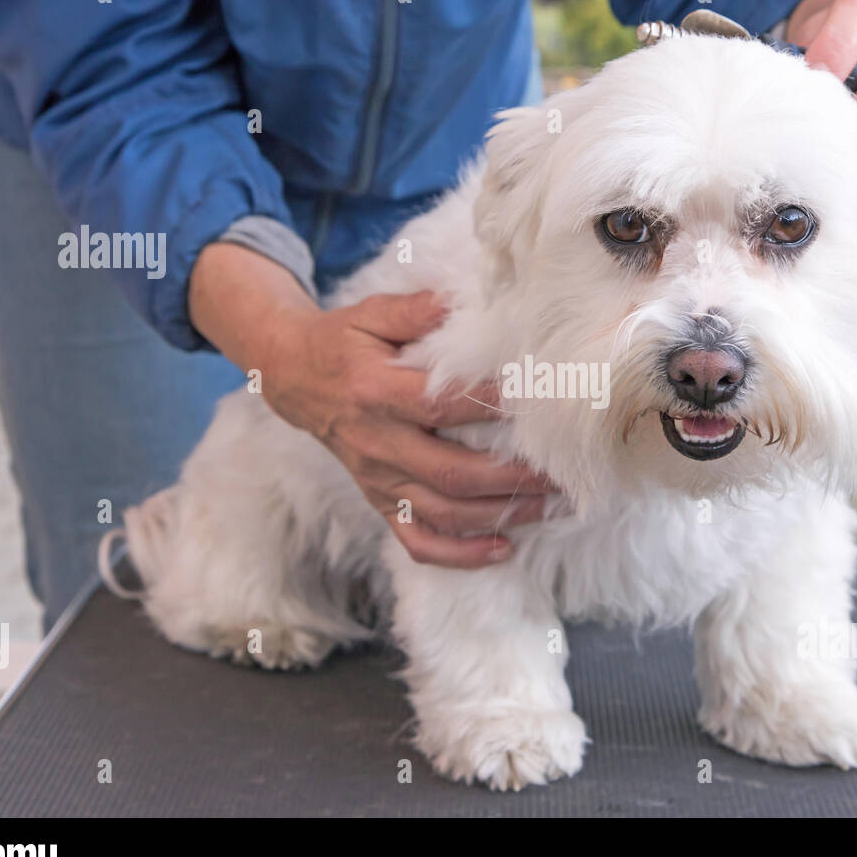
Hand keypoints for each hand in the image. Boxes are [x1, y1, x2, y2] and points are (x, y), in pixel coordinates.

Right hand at [189, 244, 552, 567]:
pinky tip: (503, 549)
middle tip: (564, 473)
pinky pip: (417, 540)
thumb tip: (476, 302)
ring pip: (444, 513)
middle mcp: (376, 443)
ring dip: (502, 516)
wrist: (292, 377)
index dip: (492, 408)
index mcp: (375, 392)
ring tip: (553, 508)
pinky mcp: (378, 501)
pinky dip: (460, 554)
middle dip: (514, 478)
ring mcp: (376, 479)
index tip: (540, 406)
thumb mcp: (373, 313)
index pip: (442, 406)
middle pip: (452, 474)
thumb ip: (421, 309)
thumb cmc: (344, 341)